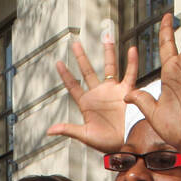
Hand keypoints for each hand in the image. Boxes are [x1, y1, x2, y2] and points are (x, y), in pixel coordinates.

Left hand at [47, 35, 139, 152]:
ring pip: (110, 67)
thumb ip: (68, 129)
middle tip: (75, 44)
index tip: (58, 63)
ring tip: (106, 37)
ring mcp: (113, 91)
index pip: (73, 86)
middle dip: (81, 58)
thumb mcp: (85, 135)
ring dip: (108, 52)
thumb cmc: (105, 142)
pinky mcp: (128, 91)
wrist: (125, 143)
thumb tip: (49, 131)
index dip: (66, 75)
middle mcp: (99, 93)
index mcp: (86, 103)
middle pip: (88, 71)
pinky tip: (132, 50)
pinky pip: (130, 74)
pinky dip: (132, 63)